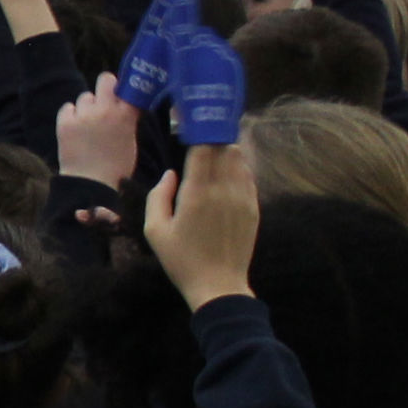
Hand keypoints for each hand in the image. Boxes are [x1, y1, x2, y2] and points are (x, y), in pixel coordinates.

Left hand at [55, 87, 138, 187]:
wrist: (91, 183)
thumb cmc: (116, 166)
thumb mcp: (130, 140)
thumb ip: (128, 118)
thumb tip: (125, 103)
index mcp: (125, 114)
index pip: (127, 86)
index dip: (123, 88)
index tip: (121, 93)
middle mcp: (105, 110)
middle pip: (105, 79)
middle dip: (105, 87)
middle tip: (103, 100)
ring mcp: (84, 115)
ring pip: (85, 96)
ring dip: (87, 106)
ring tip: (88, 124)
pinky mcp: (65, 121)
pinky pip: (68, 107)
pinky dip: (71, 115)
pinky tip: (75, 128)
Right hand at [143, 141, 260, 308]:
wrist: (218, 286)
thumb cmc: (181, 260)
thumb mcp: (155, 231)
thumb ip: (158, 196)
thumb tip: (170, 174)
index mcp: (197, 192)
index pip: (203, 148)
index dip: (198, 131)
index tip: (188, 122)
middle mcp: (223, 189)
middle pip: (223, 147)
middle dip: (212, 136)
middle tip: (199, 131)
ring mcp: (242, 198)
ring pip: (238, 159)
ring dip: (225, 150)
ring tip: (213, 148)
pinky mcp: (253, 207)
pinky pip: (247, 176)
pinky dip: (237, 167)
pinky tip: (226, 171)